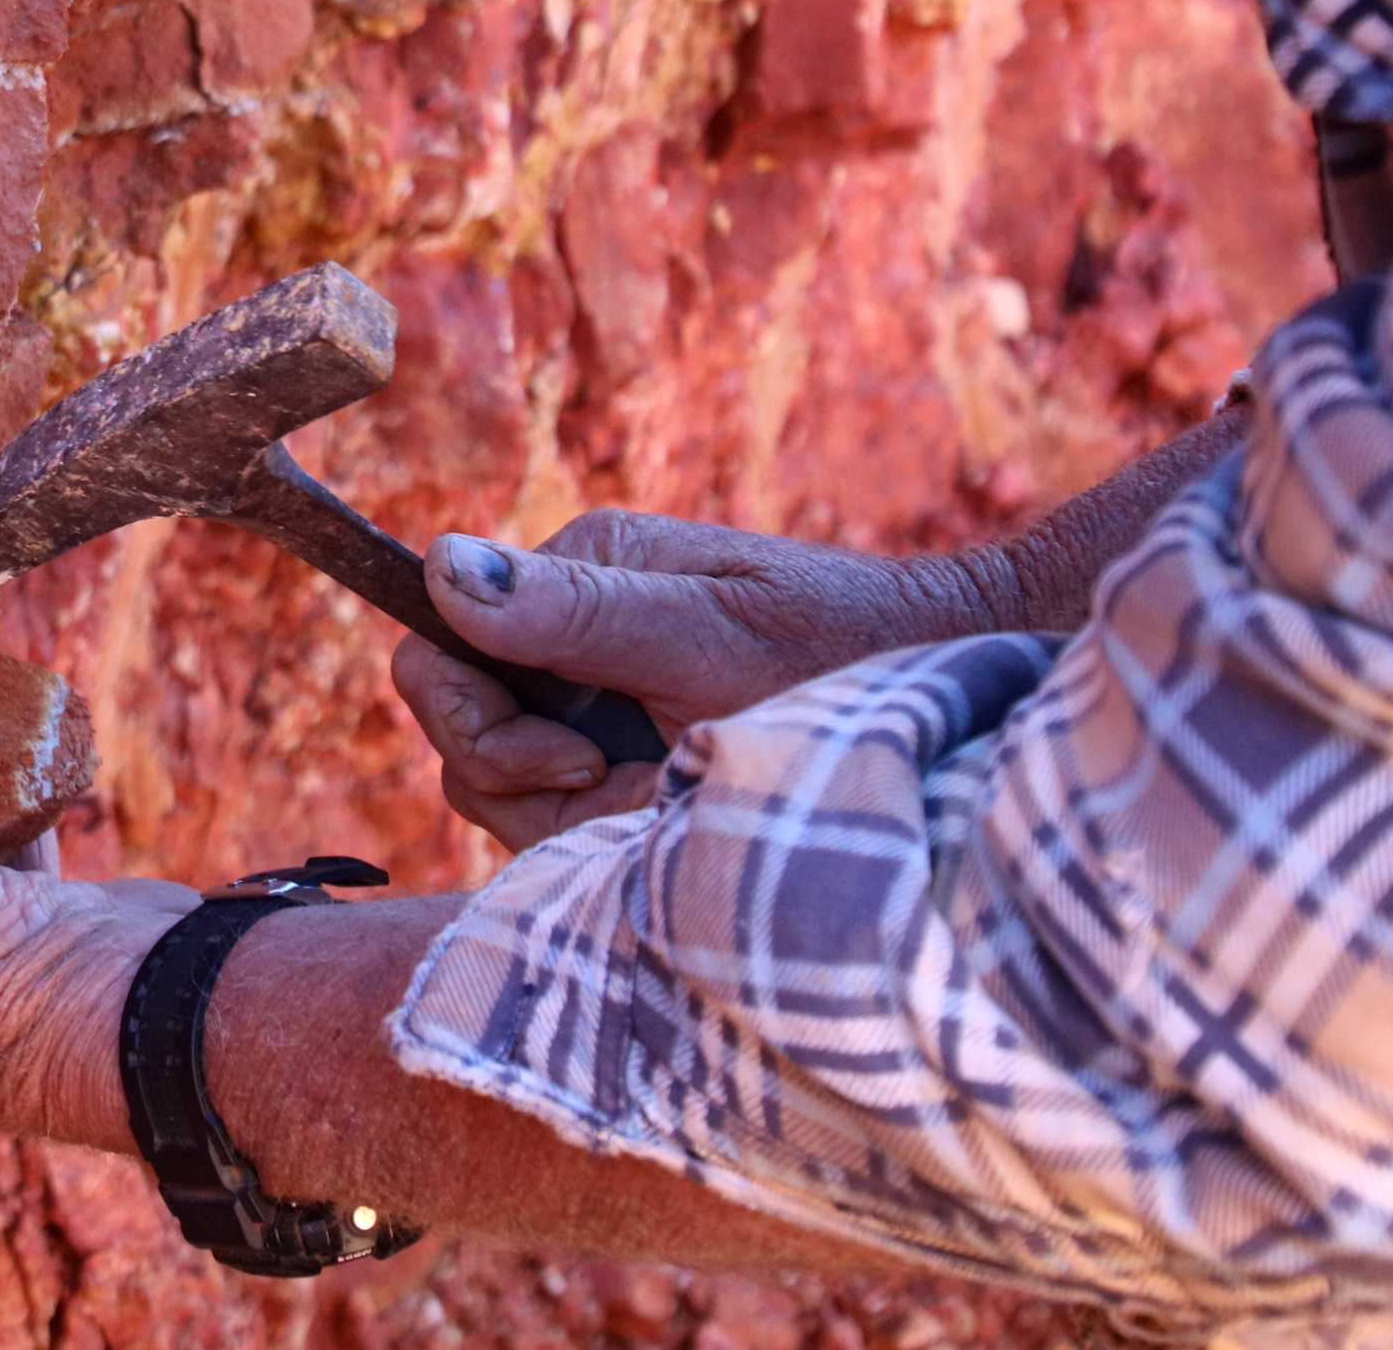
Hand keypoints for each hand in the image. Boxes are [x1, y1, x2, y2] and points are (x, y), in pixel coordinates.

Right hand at [395, 512, 1011, 850]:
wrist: (956, 695)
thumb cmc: (850, 657)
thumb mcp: (712, 639)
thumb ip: (578, 612)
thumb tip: (442, 565)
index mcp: (580, 569)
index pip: (437, 657)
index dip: (483, 727)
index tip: (583, 762)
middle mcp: (572, 625)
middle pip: (462, 735)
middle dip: (538, 782)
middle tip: (645, 789)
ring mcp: (597, 692)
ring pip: (505, 786)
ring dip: (580, 813)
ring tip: (678, 800)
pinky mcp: (626, 748)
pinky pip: (561, 811)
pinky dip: (612, 828)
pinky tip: (681, 815)